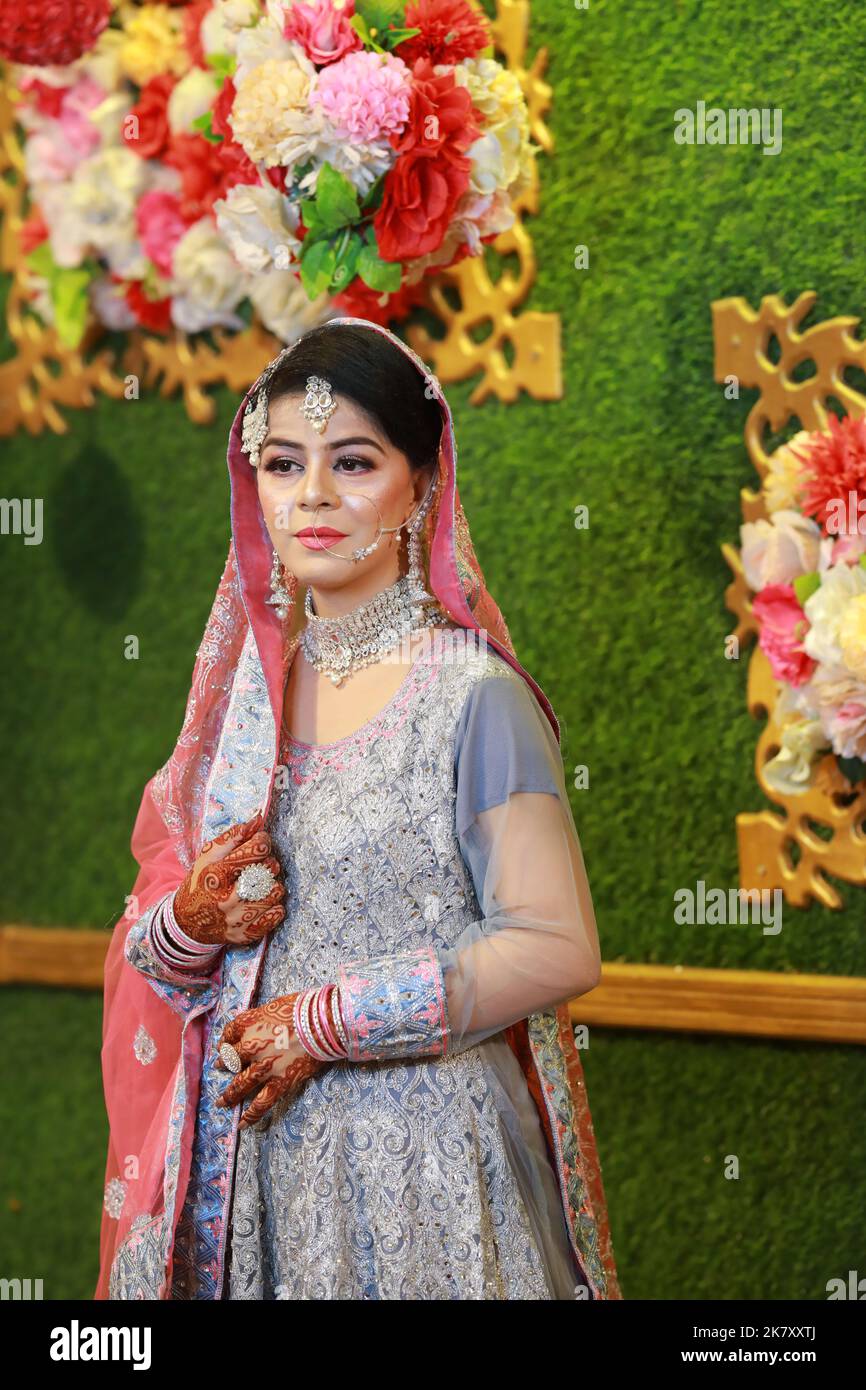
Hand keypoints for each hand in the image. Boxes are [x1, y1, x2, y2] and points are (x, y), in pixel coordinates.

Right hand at [173, 811, 285, 947]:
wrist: (187, 923)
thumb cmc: (201, 883)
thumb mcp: (208, 856)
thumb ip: (233, 837)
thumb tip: (257, 820)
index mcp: (216, 875)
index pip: (257, 850)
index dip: (263, 841)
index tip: (260, 842)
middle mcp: (227, 899)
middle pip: (269, 871)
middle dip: (269, 863)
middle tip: (259, 865)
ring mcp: (237, 919)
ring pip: (276, 892)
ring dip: (272, 884)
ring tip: (260, 884)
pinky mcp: (246, 934)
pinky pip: (277, 914)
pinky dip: (274, 905)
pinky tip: (260, 902)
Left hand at [214, 994, 324, 1128]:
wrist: (321, 1023)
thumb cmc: (302, 1008)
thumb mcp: (275, 1006)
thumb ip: (263, 1019)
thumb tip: (262, 1025)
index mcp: (248, 1024)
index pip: (229, 1033)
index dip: (225, 1040)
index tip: (224, 1045)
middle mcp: (250, 1046)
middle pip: (230, 1059)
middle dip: (223, 1065)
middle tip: (218, 1068)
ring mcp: (262, 1067)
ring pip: (239, 1085)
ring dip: (229, 1096)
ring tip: (221, 1103)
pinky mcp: (278, 1083)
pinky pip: (261, 1104)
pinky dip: (250, 1115)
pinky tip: (241, 1124)